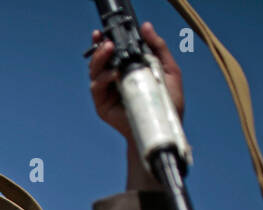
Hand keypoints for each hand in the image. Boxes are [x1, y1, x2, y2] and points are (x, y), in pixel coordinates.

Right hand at [88, 22, 183, 141]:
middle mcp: (115, 80)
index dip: (105, 42)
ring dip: (99, 60)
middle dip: (100, 49)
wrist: (162, 128)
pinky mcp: (103, 105)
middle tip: (108, 42)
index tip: (102, 33)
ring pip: (95, 72)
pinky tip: (113, 74)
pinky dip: (103, 79)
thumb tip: (146, 27)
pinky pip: (97, 88)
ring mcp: (107, 93)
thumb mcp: (167, 69)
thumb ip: (158, 48)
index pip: (112, 53)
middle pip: (100, 61)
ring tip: (108, 51)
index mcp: (128, 70)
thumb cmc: (166, 103)